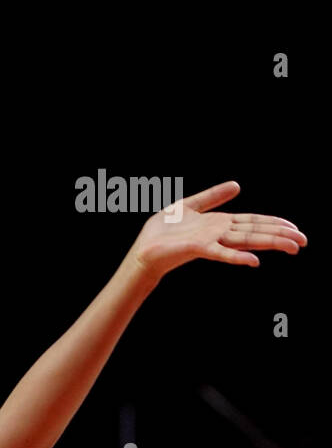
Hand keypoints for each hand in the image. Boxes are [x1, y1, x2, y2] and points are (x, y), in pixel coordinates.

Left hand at [130, 181, 306, 278]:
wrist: (142, 249)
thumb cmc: (163, 232)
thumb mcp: (188, 206)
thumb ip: (212, 196)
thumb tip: (238, 185)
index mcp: (219, 224)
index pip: (253, 222)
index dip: (274, 224)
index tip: (295, 228)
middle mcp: (219, 234)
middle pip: (255, 232)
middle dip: (280, 235)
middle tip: (304, 241)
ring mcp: (210, 242)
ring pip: (246, 241)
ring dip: (269, 243)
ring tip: (292, 247)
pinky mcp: (197, 248)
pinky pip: (221, 253)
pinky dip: (237, 257)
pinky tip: (254, 262)